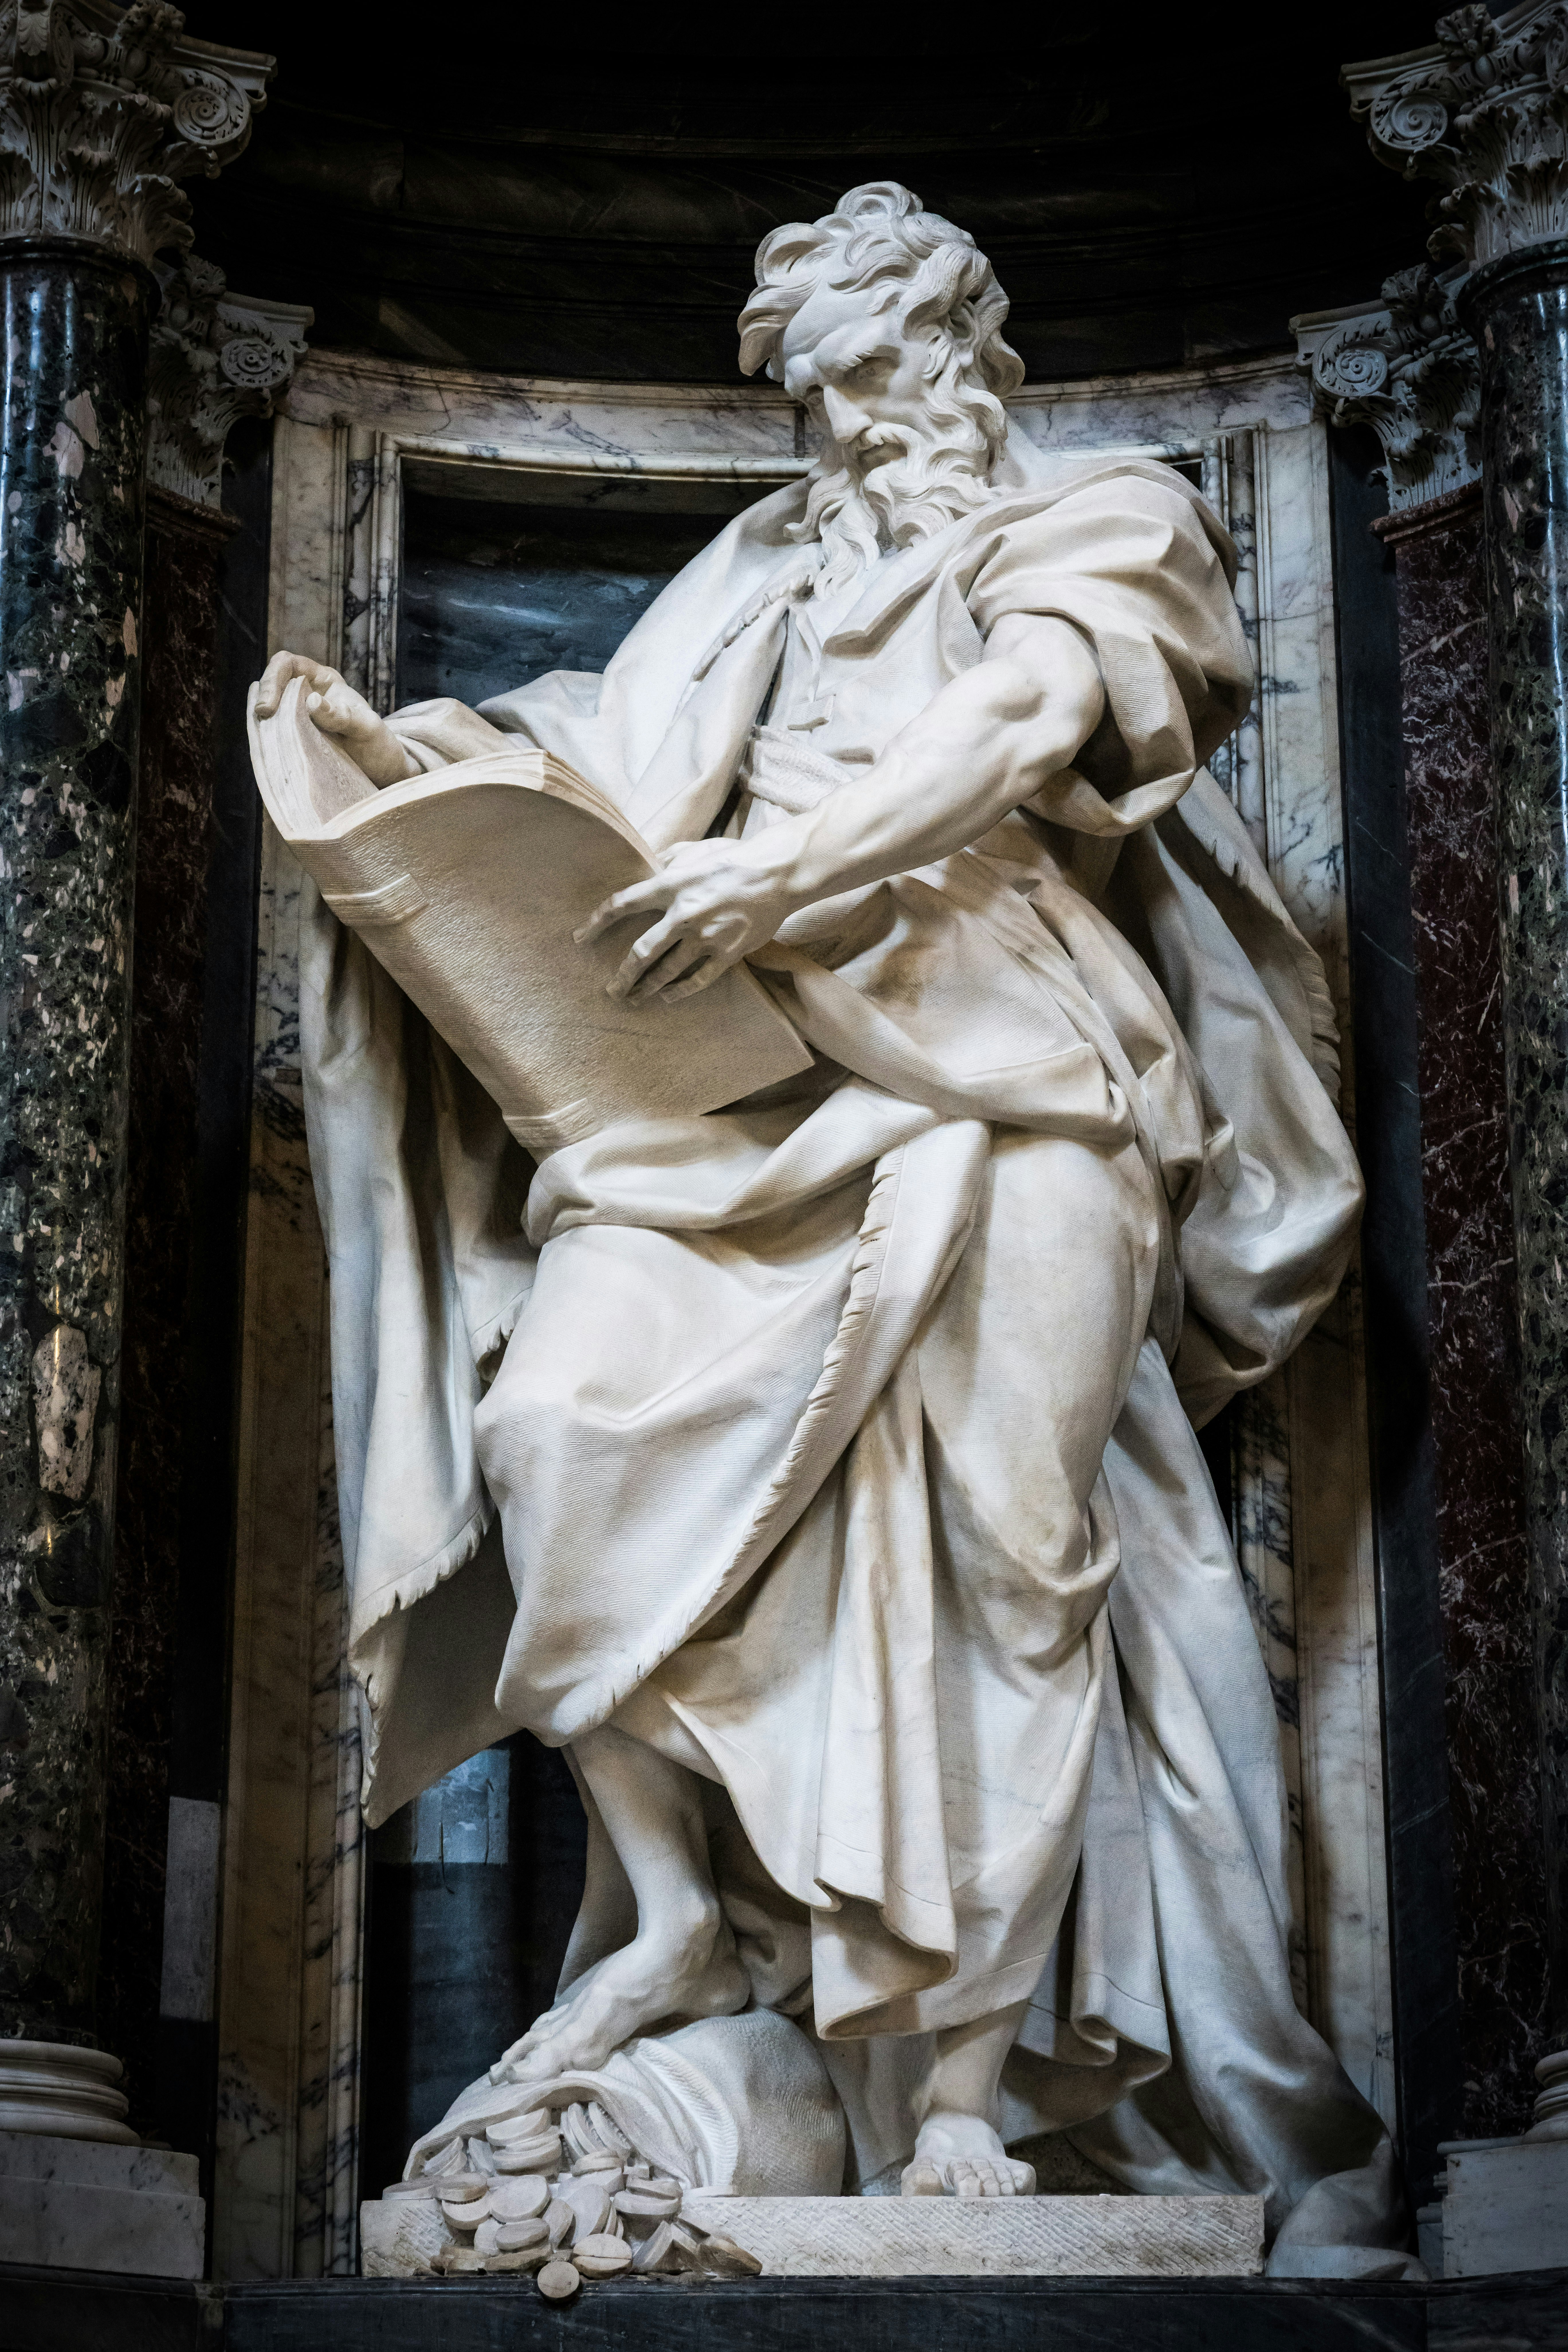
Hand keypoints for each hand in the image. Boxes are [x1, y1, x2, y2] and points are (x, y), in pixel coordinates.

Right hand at [254, 650, 412, 787]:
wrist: (382, 773)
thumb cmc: (378, 745)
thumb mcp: (367, 729)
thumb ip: (342, 715)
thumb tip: (312, 701)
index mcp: (324, 681)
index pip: (288, 664)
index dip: (273, 679)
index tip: (270, 705)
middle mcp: (307, 694)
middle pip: (272, 684)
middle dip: (263, 698)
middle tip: (262, 718)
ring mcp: (299, 717)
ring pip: (268, 709)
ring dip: (261, 719)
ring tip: (262, 734)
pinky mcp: (295, 739)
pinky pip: (273, 732)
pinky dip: (267, 736)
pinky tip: (266, 745)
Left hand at [576, 835, 799, 1004]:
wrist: (777, 874)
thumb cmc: (734, 858)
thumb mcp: (694, 851)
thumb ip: (667, 861)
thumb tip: (647, 865)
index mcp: (671, 885)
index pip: (622, 904)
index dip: (596, 921)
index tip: (580, 937)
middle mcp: (684, 914)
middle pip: (641, 951)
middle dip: (622, 975)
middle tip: (611, 989)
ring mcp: (706, 937)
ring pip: (666, 971)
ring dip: (646, 987)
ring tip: (632, 998)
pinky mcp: (727, 953)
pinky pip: (697, 980)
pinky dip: (678, 992)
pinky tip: (666, 998)